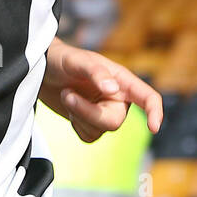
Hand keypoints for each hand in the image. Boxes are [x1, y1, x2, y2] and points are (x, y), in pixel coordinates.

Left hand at [39, 38, 162, 141]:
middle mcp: (117, 98)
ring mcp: (103, 112)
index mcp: (122, 80)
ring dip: (78, 115)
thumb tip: (113, 90)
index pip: (147, 97)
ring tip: (67, 94)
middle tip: (68, 95)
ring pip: (100, 131)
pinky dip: (76, 125)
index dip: (155, 112)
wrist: (41, 70)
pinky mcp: (89, 123)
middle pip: (115, 121)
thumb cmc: (62, 59)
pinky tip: (70, 108)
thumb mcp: (77, 60)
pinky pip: (89, 137)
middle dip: (89, 113)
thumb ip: (96, 73)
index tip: (153, 128)